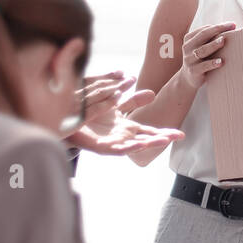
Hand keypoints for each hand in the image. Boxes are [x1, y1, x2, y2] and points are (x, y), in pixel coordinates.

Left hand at [65, 72, 184, 155]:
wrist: (62, 119)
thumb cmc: (88, 112)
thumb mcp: (113, 102)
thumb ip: (131, 99)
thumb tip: (152, 93)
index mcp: (125, 127)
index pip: (148, 131)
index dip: (164, 132)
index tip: (180, 134)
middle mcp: (120, 136)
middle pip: (145, 139)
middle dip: (162, 139)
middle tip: (179, 137)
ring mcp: (111, 142)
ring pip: (133, 145)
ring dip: (148, 144)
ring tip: (163, 141)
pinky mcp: (98, 146)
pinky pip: (115, 149)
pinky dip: (127, 148)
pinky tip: (137, 145)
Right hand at [177, 21, 237, 90]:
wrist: (188, 78)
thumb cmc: (201, 59)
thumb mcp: (203, 47)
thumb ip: (212, 38)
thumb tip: (233, 27)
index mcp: (190, 39)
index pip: (204, 29)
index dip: (218, 26)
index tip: (233, 25)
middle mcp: (188, 47)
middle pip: (203, 36)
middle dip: (217, 30)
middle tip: (231, 28)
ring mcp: (189, 59)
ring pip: (202, 50)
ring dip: (213, 45)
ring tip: (223, 41)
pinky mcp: (193, 71)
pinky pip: (202, 66)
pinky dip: (211, 63)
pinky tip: (221, 62)